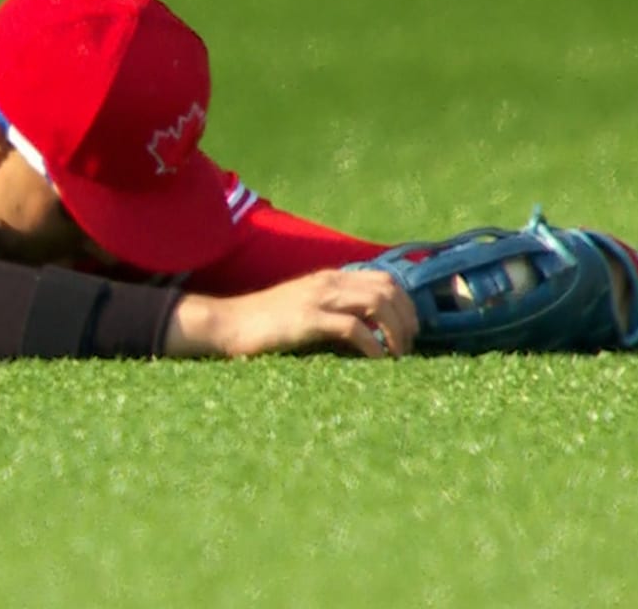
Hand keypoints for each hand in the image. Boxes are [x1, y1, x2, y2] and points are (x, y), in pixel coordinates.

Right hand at [164, 269, 418, 358]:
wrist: (227, 323)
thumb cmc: (265, 322)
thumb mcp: (305, 307)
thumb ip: (334, 310)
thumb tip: (368, 331)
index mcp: (330, 277)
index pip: (385, 278)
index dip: (406, 304)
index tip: (410, 331)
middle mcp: (329, 282)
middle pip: (388, 289)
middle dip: (407, 319)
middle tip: (408, 347)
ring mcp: (318, 298)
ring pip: (377, 303)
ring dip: (396, 331)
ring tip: (397, 355)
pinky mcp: (307, 320)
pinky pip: (353, 329)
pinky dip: (373, 346)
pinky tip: (376, 361)